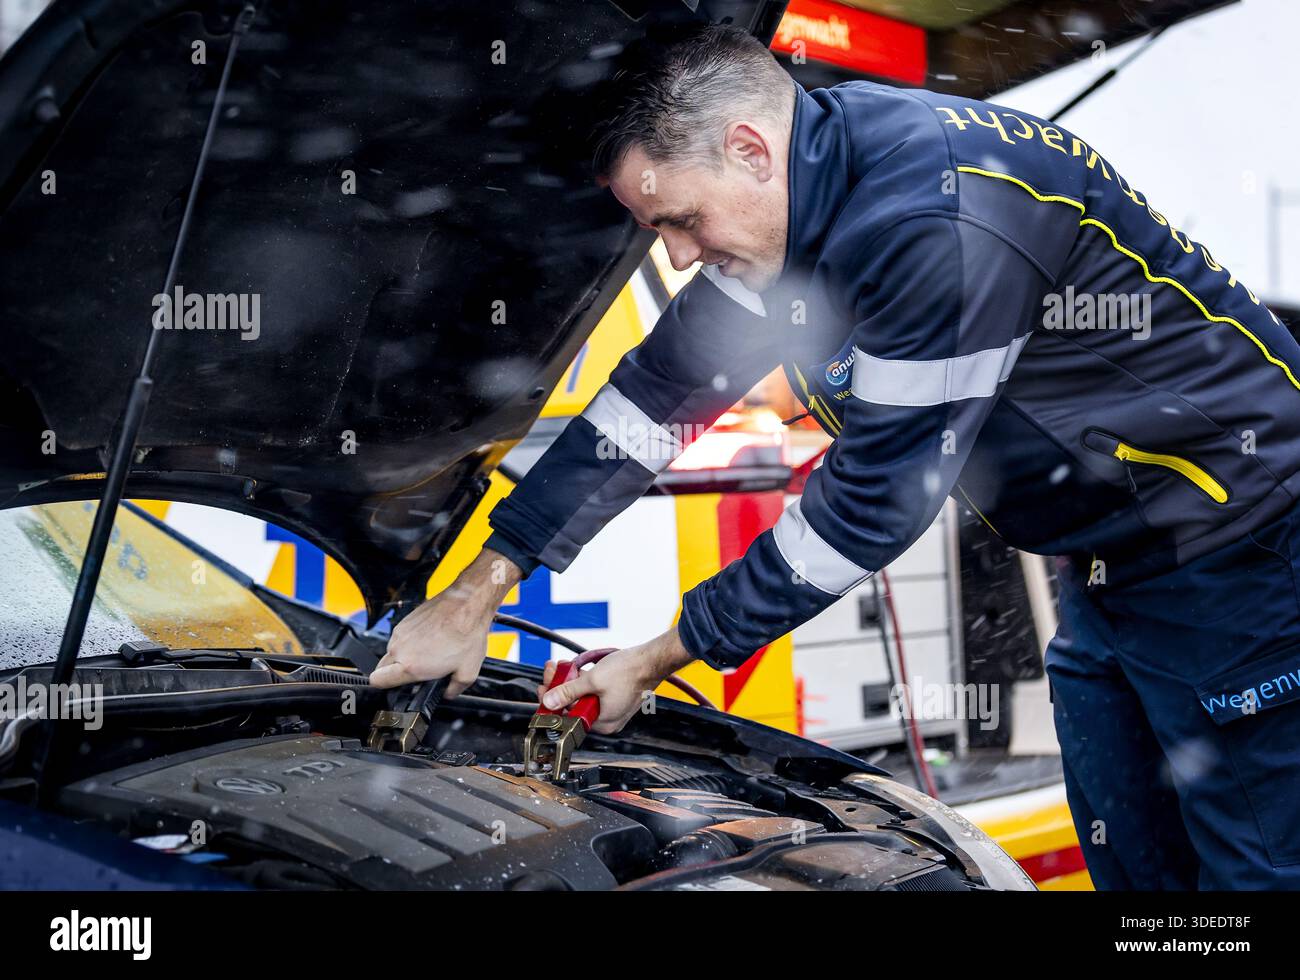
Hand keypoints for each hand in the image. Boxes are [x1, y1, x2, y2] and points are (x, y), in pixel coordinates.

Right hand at [370, 549, 520, 695]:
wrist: (467, 605)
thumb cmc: (466, 634)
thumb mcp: (467, 673)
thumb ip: (452, 690)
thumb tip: (448, 693)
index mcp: (411, 666)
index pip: (377, 682)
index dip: (384, 687)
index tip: (395, 687)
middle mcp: (400, 649)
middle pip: (381, 669)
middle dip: (394, 673)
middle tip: (417, 672)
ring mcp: (400, 633)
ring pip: (391, 652)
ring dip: (403, 656)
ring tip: (427, 653)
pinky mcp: (405, 621)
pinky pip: (399, 638)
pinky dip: (409, 642)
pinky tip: (429, 640)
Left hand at [536, 627, 694, 733]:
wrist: (652, 660)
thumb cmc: (630, 672)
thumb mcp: (593, 681)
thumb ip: (568, 692)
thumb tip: (549, 701)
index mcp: (602, 723)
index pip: (568, 716)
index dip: (553, 702)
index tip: (543, 689)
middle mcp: (607, 721)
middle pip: (574, 707)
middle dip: (560, 688)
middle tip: (551, 673)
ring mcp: (612, 710)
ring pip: (583, 699)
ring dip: (571, 683)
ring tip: (561, 667)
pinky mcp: (615, 699)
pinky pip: (594, 694)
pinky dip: (584, 684)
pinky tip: (576, 671)